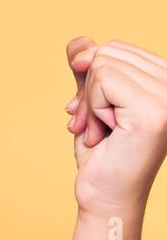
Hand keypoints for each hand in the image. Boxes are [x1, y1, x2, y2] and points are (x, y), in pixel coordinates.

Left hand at [64, 36, 166, 216]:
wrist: (104, 194)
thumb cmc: (100, 150)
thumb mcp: (91, 98)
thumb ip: (88, 66)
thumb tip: (81, 45)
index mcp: (166, 80)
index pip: (115, 48)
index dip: (92, 79)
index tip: (99, 114)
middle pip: (107, 53)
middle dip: (89, 90)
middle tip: (98, 125)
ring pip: (102, 65)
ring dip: (90, 103)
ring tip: (103, 131)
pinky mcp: (154, 112)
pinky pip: (101, 80)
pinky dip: (92, 107)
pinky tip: (105, 133)